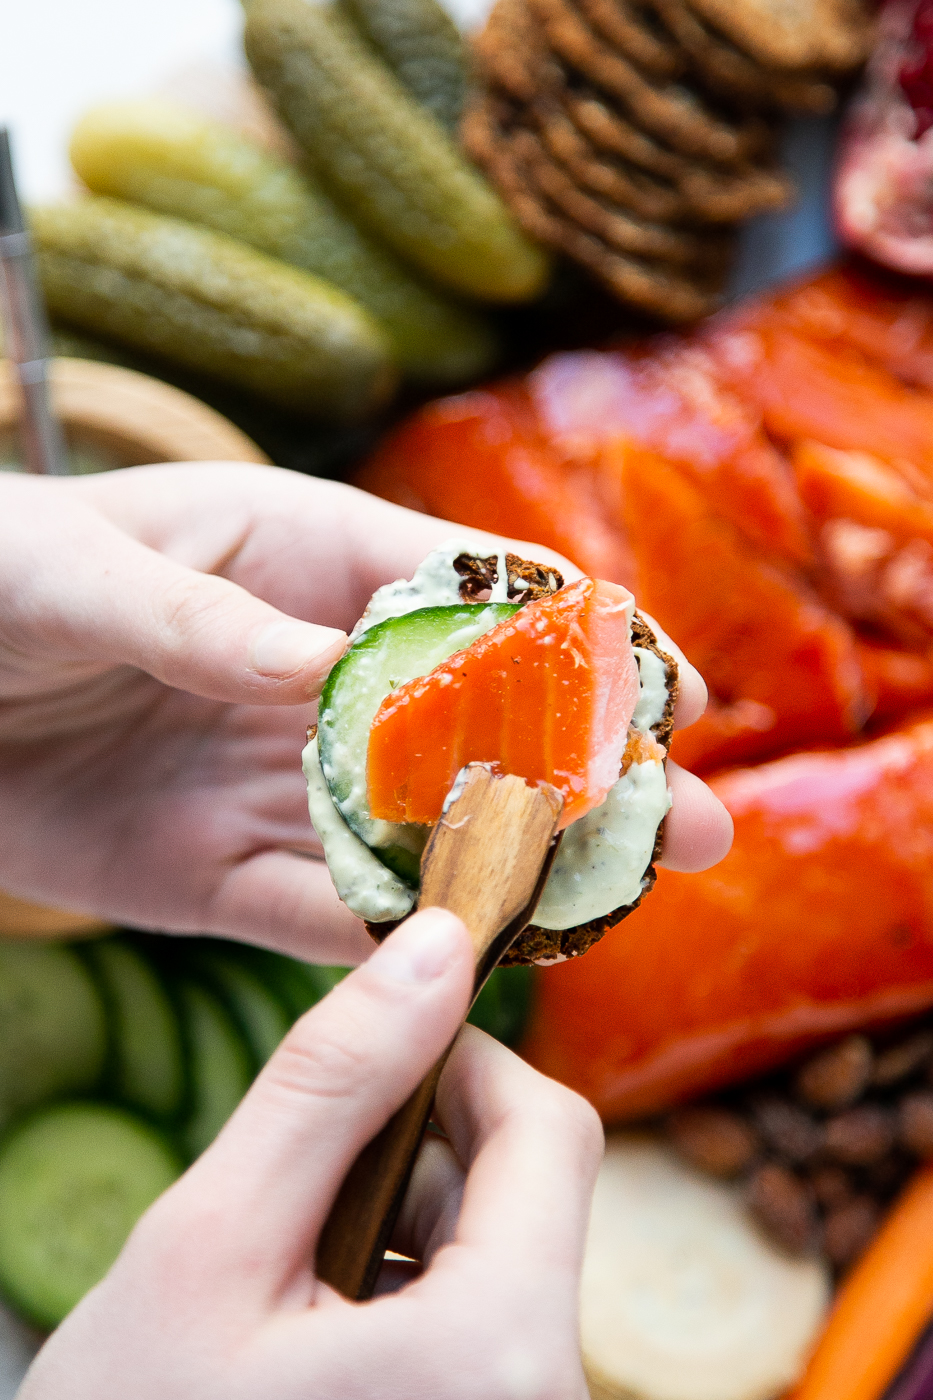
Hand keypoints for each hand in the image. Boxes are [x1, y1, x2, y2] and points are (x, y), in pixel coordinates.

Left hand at [0, 463, 730, 962]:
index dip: (581, 641)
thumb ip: (203, 622)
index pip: (472, 595)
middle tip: (699, 826)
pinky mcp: (218, 874)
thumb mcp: (81, 574)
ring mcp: (272, 785)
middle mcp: (312, 680)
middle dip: (591, 778)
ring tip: (621, 906)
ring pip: (419, 838)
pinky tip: (478, 962)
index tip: (674, 686)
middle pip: (478, 733)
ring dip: (518, 873)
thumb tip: (324, 670)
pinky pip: (321, 915)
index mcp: (301, 566)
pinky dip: (394, 942)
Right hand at [18, 910, 602, 1399]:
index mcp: (503, 1355)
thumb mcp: (213, 1245)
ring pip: (502, 1260)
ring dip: (403, 1228)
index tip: (379, 1048)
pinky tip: (314, 1336)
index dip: (464, 1061)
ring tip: (289, 1282)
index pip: (550, 1130)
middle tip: (298, 1189)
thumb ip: (333, 1083)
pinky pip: (482, 1332)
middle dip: (419, 1155)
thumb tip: (433, 945)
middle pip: (530, 1197)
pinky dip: (408, 1297)